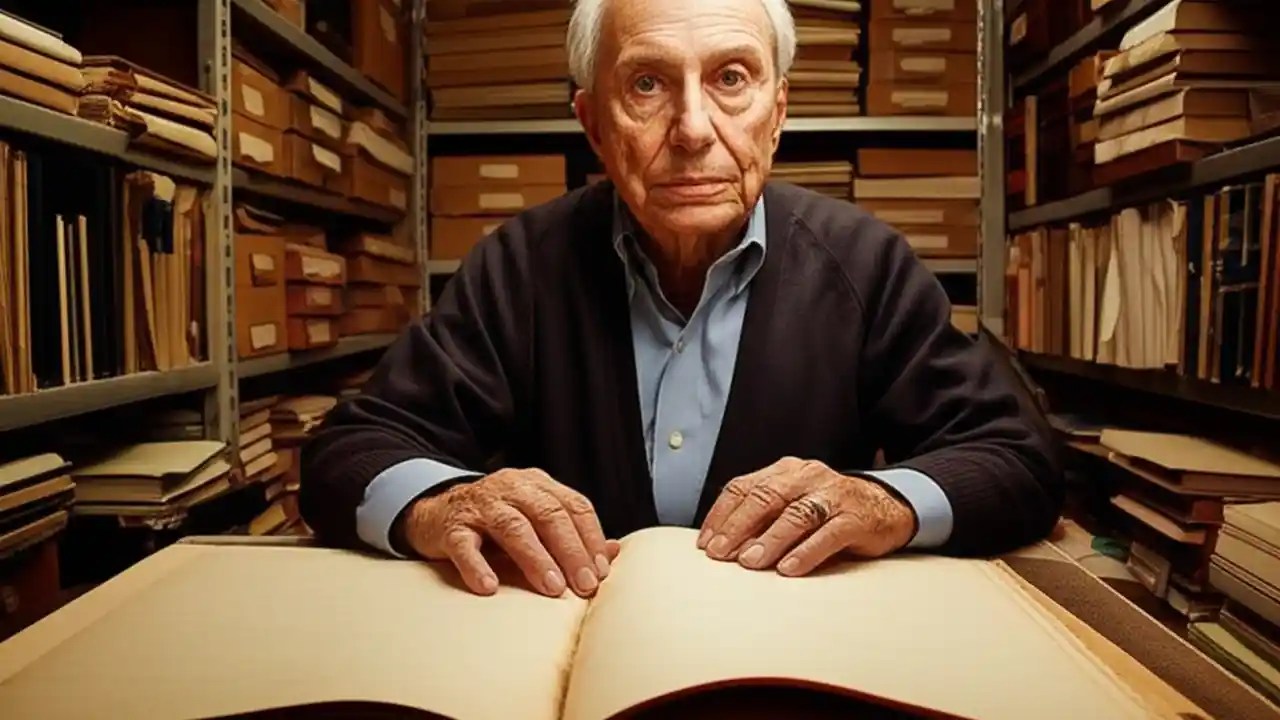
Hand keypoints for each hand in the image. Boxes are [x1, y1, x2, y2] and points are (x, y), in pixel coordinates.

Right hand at [399, 468, 618, 597]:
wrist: (436, 511)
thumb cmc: (496, 523)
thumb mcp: (535, 521)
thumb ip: (573, 535)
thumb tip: (613, 553)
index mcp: (537, 484)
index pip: (573, 505)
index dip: (590, 538)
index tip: (601, 571)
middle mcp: (511, 488)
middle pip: (548, 514)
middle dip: (570, 551)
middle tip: (584, 585)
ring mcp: (480, 506)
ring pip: (512, 527)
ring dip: (536, 559)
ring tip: (552, 588)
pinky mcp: (450, 528)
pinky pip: (464, 545)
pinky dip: (477, 566)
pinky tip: (489, 587)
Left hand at [696, 457, 916, 575]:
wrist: (887, 506)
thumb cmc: (829, 510)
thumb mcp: (793, 503)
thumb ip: (762, 517)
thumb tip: (722, 545)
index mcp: (785, 471)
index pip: (744, 487)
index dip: (722, 515)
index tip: (705, 542)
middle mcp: (807, 476)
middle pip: (765, 498)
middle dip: (738, 527)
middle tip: (720, 554)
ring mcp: (833, 495)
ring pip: (796, 515)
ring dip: (769, 540)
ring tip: (749, 562)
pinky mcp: (855, 518)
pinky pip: (827, 534)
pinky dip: (805, 552)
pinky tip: (788, 568)